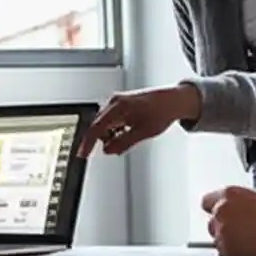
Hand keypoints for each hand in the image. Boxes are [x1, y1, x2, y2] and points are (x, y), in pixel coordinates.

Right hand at [78, 83, 202, 156]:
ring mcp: (117, 102)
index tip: (82, 154)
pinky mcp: (121, 105)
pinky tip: (128, 131)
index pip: (96, 128)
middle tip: (117, 148)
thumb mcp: (143, 133)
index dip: (88, 143)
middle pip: (99, 126)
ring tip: (129, 137)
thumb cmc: (161, 112)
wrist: (173, 101)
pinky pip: (111, 120)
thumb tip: (108, 150)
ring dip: (111, 134)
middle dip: (105, 139)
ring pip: (105, 124)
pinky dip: (116, 129)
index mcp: (118, 107)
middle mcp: (114, 102)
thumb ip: (123, 143)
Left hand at [201, 185, 255, 255]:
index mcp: (229, 194)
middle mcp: (222, 210)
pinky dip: (233, 253)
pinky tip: (251, 249)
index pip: (207, 202)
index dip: (216, 210)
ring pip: (217, 237)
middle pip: (212, 222)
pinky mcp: (227, 249)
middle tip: (242, 232)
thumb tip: (231, 209)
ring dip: (228, 240)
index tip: (224, 217)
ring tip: (250, 241)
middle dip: (224, 227)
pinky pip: (223, 252)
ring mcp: (223, 230)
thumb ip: (237, 202)